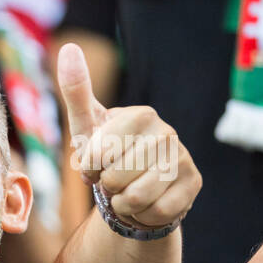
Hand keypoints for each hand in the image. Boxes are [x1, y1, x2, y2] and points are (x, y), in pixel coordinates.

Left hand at [58, 43, 200, 228]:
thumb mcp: (86, 126)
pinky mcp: (194, 185)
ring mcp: (184, 158)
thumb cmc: (107, 154)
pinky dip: (142, 214)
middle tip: (112, 177)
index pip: (98, 154)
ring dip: (121, 203)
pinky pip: (155, 212)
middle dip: (105, 186)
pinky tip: (146, 201)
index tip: (94, 163)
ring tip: (126, 189)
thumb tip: (68, 47)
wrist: (133, 187)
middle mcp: (168, 132)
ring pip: (135, 198)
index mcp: (141, 115)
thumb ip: (76, 90)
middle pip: (115, 178)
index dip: (89, 167)